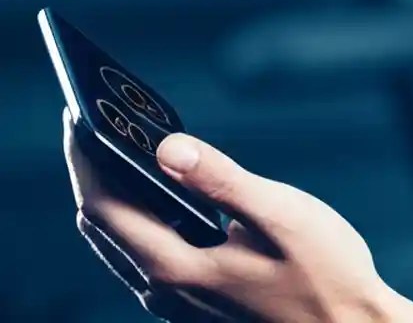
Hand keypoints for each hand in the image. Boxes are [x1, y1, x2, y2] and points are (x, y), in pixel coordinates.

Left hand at [63, 110, 412, 322]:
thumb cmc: (329, 275)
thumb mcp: (282, 216)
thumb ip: (222, 181)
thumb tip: (167, 147)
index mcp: (178, 267)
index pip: (104, 206)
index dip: (84, 158)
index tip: (78, 115)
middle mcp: (167, 291)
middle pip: (103, 225)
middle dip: (93, 172)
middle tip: (93, 123)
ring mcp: (180, 302)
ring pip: (122, 243)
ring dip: (115, 197)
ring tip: (121, 152)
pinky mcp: (199, 303)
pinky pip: (148, 256)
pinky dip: (141, 220)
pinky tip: (166, 198)